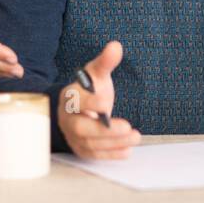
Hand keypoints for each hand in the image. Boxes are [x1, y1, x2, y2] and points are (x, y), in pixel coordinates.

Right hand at [57, 40, 140, 159]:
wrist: (78, 109)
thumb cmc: (88, 90)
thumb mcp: (96, 74)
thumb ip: (106, 62)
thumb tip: (116, 46)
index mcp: (69, 98)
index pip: (76, 102)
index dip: (90, 103)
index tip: (106, 104)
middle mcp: (68, 119)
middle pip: (81, 128)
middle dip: (104, 130)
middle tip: (127, 126)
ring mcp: (74, 137)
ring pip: (91, 144)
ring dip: (115, 143)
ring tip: (135, 136)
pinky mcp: (82, 150)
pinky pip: (95, 156)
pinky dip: (112, 154)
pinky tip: (127, 150)